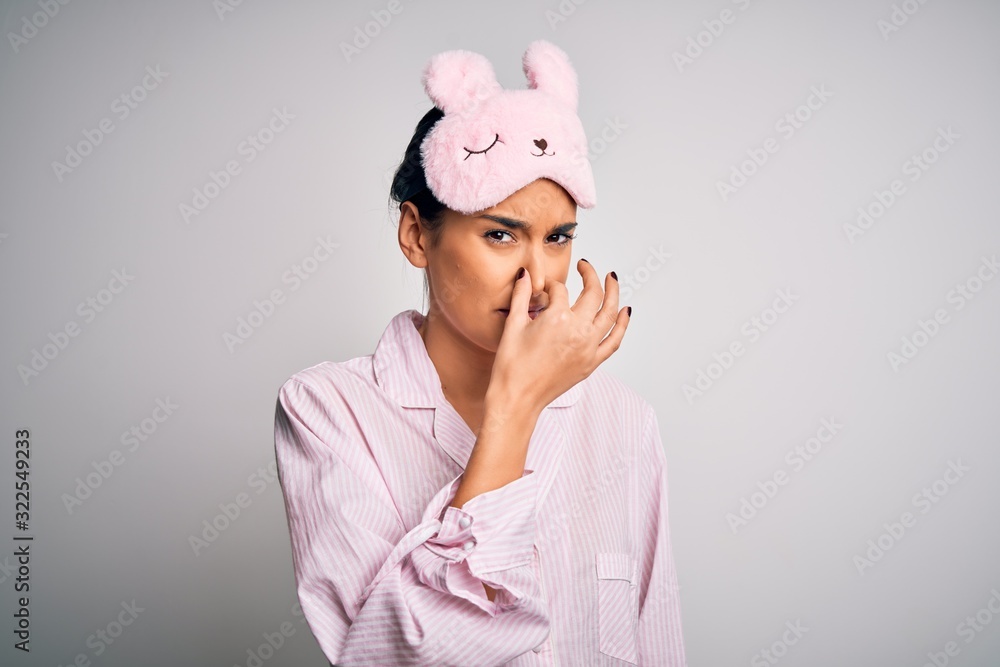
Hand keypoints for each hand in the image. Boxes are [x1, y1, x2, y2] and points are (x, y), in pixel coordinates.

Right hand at [488, 259, 630, 412]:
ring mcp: (588, 348)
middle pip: (593, 294)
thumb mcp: (513, 325)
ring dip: (614, 292)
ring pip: (610, 313)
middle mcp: (578, 331)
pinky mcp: (591, 363)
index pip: (560, 290)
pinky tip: (626, 312)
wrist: (517, 399)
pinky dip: (623, 325)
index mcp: (558, 318)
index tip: (543, 288)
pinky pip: (614, 341)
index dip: (551, 285)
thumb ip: (521, 295)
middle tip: (585, 266)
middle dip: (590, 275)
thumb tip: (526, 274)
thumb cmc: (512, 366)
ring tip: (612, 278)